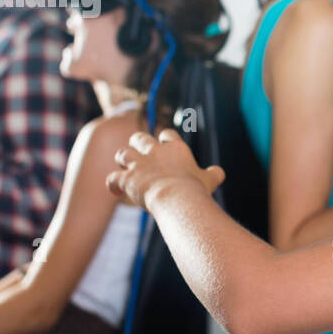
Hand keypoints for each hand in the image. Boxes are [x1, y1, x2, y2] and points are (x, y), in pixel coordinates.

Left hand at [106, 128, 224, 209]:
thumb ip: (214, 174)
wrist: (178, 199)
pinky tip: (115, 189)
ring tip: (124, 167)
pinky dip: (113, 184)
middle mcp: (155, 152)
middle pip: (140, 138)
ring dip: (123, 159)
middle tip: (139, 152)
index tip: (163, 145)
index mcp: (176, 149)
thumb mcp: (209, 180)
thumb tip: (219, 173)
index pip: (166, 134)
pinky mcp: (127, 179)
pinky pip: (113, 178)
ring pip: (123, 153)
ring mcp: (139, 164)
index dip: (163, 139)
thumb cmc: (196, 190)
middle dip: (137, 143)